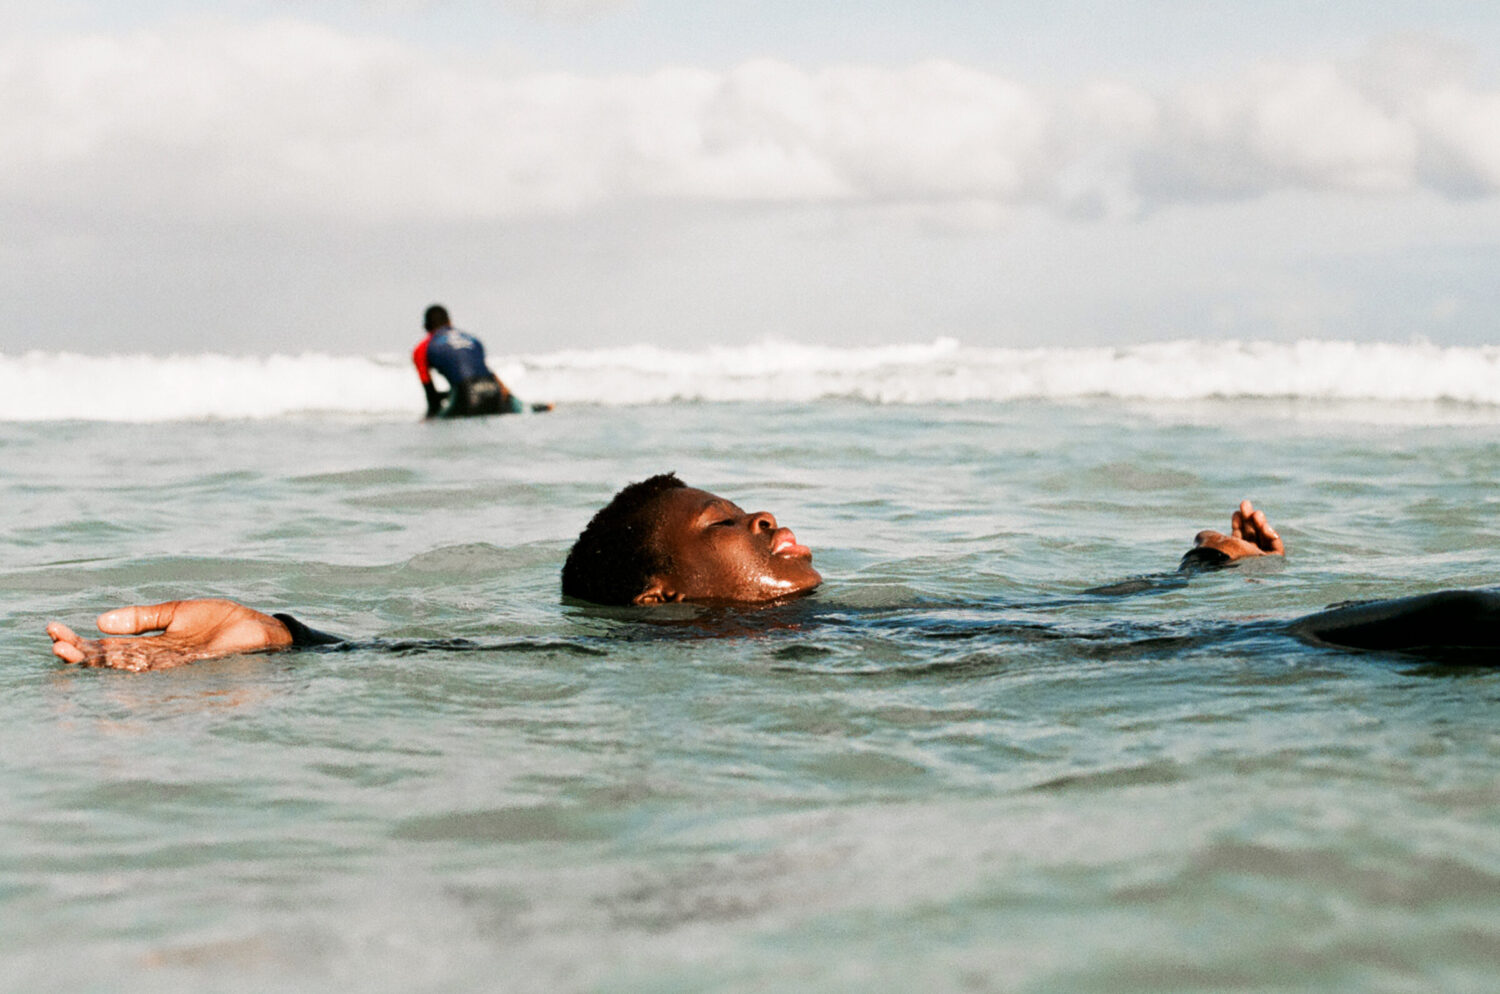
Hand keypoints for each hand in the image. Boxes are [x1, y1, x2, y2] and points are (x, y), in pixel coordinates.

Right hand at [46, 599, 292, 671]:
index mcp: (152, 647)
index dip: (81, 641)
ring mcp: (173, 669)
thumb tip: (100, 620)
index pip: (109, 646)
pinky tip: (112, 663)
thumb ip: (142, 618)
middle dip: (82, 654)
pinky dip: (134, 669)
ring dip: (99, 662)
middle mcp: (157, 662)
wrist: (264, 634)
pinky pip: (158, 671)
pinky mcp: (192, 670)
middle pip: (112, 660)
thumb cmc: (226, 623)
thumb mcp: (178, 613)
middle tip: (56, 646)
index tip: (54, 630)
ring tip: (72, 654)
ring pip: (128, 668)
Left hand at [1192, 500, 1284, 560]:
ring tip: (1256, 513)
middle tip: (1245, 503)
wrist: (1225, 570)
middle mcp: (1244, 563)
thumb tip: (1208, 534)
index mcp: (1229, 560)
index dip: (1237, 526)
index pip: (1237, 541)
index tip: (1235, 512)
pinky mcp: (1273, 567)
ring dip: (1261, 524)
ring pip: (1264, 542)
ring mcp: (1259, 566)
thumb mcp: (1206, 542)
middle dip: (1249, 520)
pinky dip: (1272, 536)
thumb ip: (1208, 536)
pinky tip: (1265, 526)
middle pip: (1251, 539)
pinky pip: (1277, 550)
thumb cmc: (1215, 556)